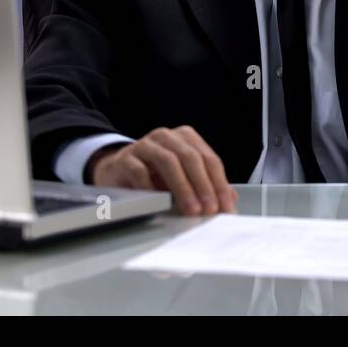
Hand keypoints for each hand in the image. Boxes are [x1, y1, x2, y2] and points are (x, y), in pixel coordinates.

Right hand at [89, 125, 237, 215]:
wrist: (117, 171)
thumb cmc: (155, 175)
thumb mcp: (184, 179)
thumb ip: (207, 186)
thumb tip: (230, 201)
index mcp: (186, 138)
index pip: (209, 159)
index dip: (219, 183)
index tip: (225, 206)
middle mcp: (167, 137)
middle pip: (191, 158)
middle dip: (203, 185)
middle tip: (209, 209)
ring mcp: (145, 145)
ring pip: (168, 161)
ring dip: (183, 187)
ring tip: (191, 208)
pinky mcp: (126, 158)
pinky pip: (140, 170)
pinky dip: (152, 186)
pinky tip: (159, 201)